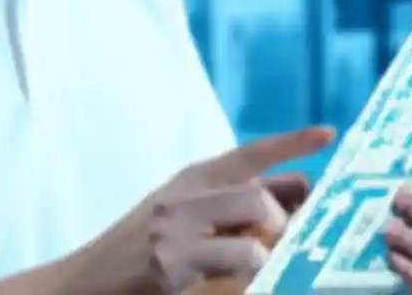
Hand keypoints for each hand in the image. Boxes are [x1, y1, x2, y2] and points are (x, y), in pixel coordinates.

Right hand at [67, 126, 334, 294]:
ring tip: (248, 267)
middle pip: (261, 195)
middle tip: (279, 243)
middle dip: (281, 223)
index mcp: (190, 179)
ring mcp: (174, 231)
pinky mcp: (170, 267)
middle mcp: (183, 197)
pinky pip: (236, 266)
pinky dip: (246, 277)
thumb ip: (233, 201)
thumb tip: (297, 190)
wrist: (82, 284)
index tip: (330, 132)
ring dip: (264, 255)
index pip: (249, 153)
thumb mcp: (185, 214)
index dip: (291, 142)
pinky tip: (222, 281)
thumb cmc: (141, 252)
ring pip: (255, 232)